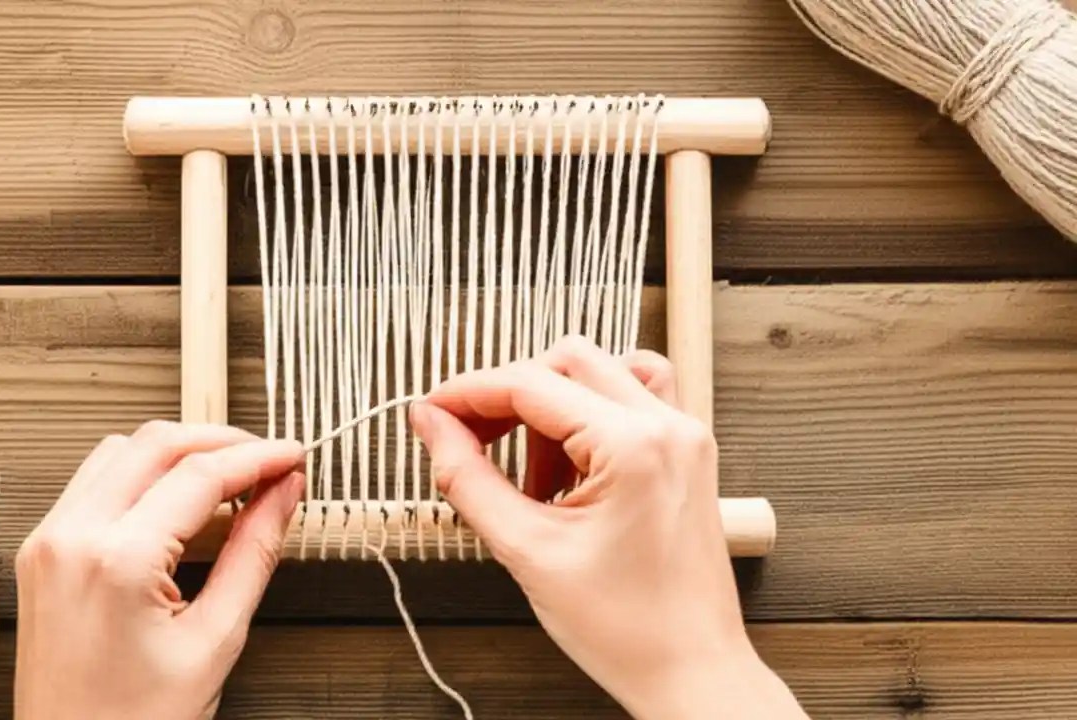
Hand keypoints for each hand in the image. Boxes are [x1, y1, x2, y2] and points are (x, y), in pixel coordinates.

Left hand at [14, 421, 304, 719]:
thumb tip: (283, 495)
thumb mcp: (216, 639)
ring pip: (121, 451)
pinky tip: (180, 500)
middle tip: (269, 461)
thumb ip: (255, 553)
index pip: (201, 474)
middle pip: (156, 443)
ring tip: (230, 480)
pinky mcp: (41, 553)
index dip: (258, 457)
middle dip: (221, 442)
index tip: (293, 457)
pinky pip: (95, 482)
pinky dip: (143, 475)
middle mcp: (70, 539)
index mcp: (115, 561)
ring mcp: (48, 543)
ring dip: (179, 453)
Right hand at [409, 336, 806, 719]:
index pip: (530, 384)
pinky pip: (633, 400)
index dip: (468, 393)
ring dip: (553, 405)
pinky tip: (568, 468)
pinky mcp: (688, 453)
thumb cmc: (628, 629)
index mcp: (635, 446)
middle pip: (567, 361)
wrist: (691, 673)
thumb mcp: (527, 550)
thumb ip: (468, 477)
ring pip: (602, 372)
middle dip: (508, 395)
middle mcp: (669, 427)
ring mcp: (685, 437)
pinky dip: (591, 417)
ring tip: (531, 473)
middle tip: (469, 439)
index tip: (431, 411)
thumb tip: (432, 425)